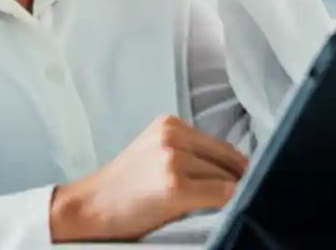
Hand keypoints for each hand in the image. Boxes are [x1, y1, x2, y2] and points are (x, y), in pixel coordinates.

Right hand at [48, 115, 247, 242]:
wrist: (90, 208)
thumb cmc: (124, 189)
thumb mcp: (155, 154)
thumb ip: (189, 152)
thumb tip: (235, 168)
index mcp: (169, 124)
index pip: (221, 145)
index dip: (237, 167)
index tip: (245, 180)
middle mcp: (173, 136)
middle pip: (228, 158)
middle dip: (239, 179)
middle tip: (241, 195)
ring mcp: (174, 160)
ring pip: (227, 178)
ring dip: (232, 193)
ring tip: (222, 205)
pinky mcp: (176, 186)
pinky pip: (221, 195)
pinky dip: (229, 204)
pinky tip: (221, 211)